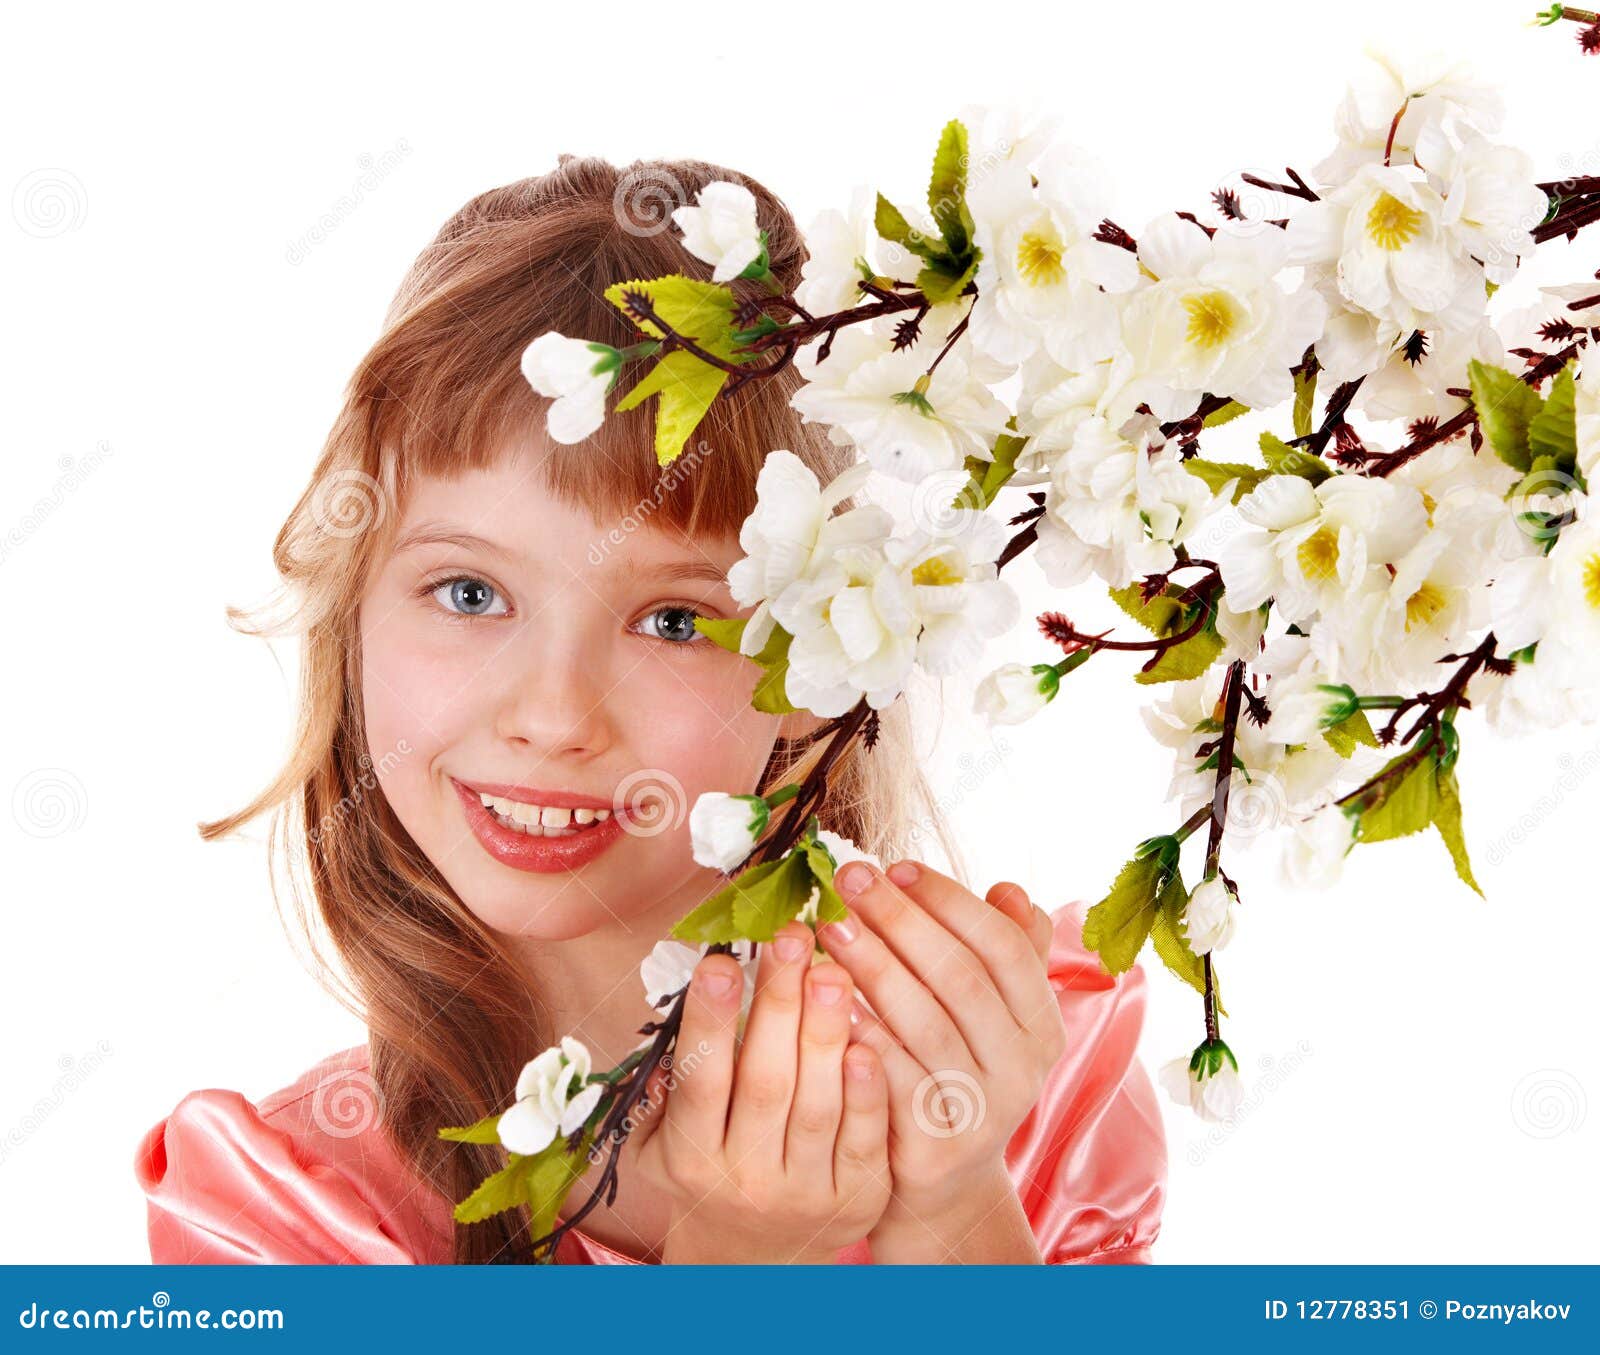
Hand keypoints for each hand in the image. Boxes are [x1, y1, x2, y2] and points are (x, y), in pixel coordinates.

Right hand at [632, 920, 890, 1263]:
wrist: (755, 1260)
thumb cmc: (708, 1169)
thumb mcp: (662, 1140)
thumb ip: (665, 1081)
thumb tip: (680, 1005)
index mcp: (691, 1157)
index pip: (699, 1082)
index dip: (708, 1020)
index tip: (719, 958)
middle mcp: (745, 1180)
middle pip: (765, 1084)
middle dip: (778, 1005)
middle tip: (792, 938)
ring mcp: (806, 1194)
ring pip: (817, 1106)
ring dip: (826, 1033)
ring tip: (834, 969)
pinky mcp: (858, 1200)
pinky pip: (865, 1138)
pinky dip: (868, 1090)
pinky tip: (869, 1039)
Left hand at [816, 859, 1064, 1261]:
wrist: (940, 1185)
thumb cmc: (955, 1072)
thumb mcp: (991, 1017)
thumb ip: (1004, 954)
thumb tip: (1009, 889)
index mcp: (1041, 1025)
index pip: (1003, 945)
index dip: (949, 900)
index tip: (895, 867)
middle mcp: (1022, 1069)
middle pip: (961, 978)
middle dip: (901, 920)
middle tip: (848, 881)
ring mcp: (981, 1111)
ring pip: (925, 1022)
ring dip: (873, 967)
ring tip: (828, 928)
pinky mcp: (934, 1145)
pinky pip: (892, 1075)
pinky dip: (860, 1031)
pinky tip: (825, 997)